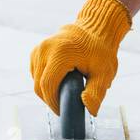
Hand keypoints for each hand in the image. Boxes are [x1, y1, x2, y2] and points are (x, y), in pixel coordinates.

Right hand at [30, 0, 131, 115]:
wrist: (96, 28)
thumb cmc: (101, 50)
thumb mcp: (104, 72)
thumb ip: (96, 92)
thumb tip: (90, 110)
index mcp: (60, 52)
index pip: (48, 85)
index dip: (53, 103)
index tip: (63, 111)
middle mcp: (45, 48)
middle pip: (39, 84)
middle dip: (50, 99)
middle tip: (64, 106)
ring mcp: (39, 48)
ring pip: (35, 80)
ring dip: (46, 91)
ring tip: (64, 94)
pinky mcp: (37, 50)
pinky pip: (36, 73)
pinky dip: (44, 81)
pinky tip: (59, 83)